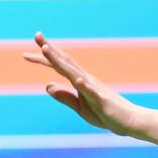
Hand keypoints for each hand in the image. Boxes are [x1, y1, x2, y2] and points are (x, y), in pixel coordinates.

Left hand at [22, 31, 140, 136]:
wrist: (131, 122)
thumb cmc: (107, 115)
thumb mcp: (80, 107)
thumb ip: (65, 97)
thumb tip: (47, 85)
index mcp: (80, 82)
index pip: (60, 67)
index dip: (44, 59)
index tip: (26, 54)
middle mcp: (86, 80)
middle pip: (65, 63)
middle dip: (50, 50)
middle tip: (37, 35)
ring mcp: (94, 89)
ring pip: (74, 72)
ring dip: (60, 61)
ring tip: (47, 50)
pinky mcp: (102, 101)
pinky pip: (92, 92)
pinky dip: (84, 85)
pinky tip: (77, 80)